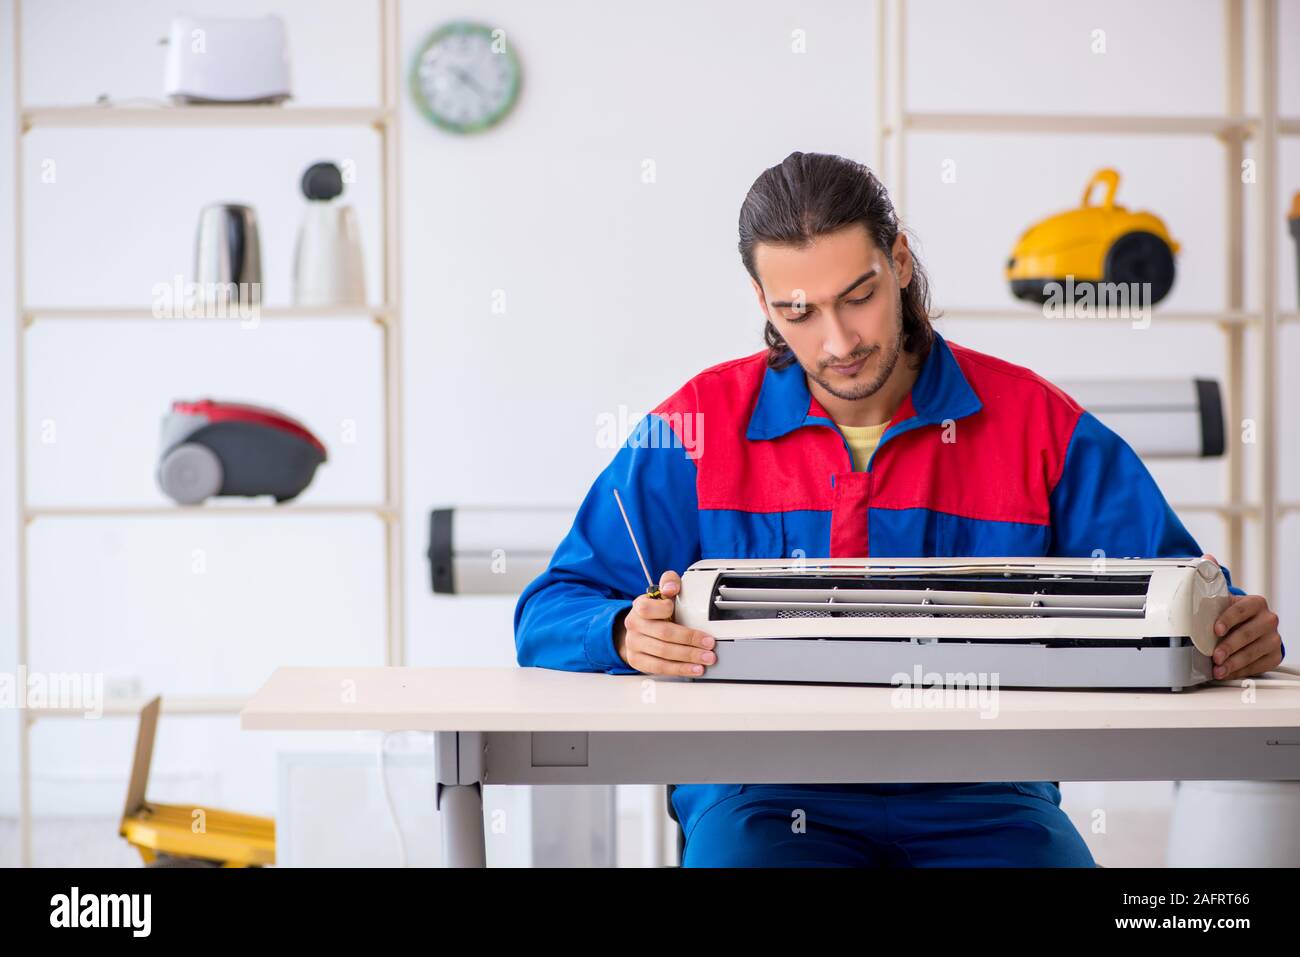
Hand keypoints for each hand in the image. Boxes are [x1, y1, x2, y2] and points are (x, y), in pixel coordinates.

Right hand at [614, 570, 716, 675]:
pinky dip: (679, 669)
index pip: (648, 608)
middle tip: (709, 643)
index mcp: (639, 606)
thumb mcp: (661, 593)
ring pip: (663, 653)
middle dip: (689, 639)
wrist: (639, 630)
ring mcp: (634, 644)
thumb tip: (671, 587)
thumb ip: (669, 582)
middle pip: (663, 634)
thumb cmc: (655, 612)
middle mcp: (634, 625)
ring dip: (688, 657)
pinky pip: (659, 668)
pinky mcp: (637, 661)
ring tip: (706, 658)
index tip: (681, 610)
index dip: (665, 609)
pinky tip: (693, 668)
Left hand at [1202, 554, 1282, 679]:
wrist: (1247, 627)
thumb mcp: (1223, 597)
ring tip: (1218, 669)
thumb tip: (1206, 558)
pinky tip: (1228, 673)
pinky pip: (1259, 665)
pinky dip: (1241, 671)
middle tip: (1215, 656)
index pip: (1242, 609)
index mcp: (1256, 603)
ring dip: (1234, 663)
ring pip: (1254, 652)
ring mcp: (1273, 638)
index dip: (1229, 619)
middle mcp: (1268, 620)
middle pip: (1248, 634)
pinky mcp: (1274, 655)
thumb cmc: (1232, 613)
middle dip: (1229, 646)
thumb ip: (1214, 579)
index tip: (1216, 629)